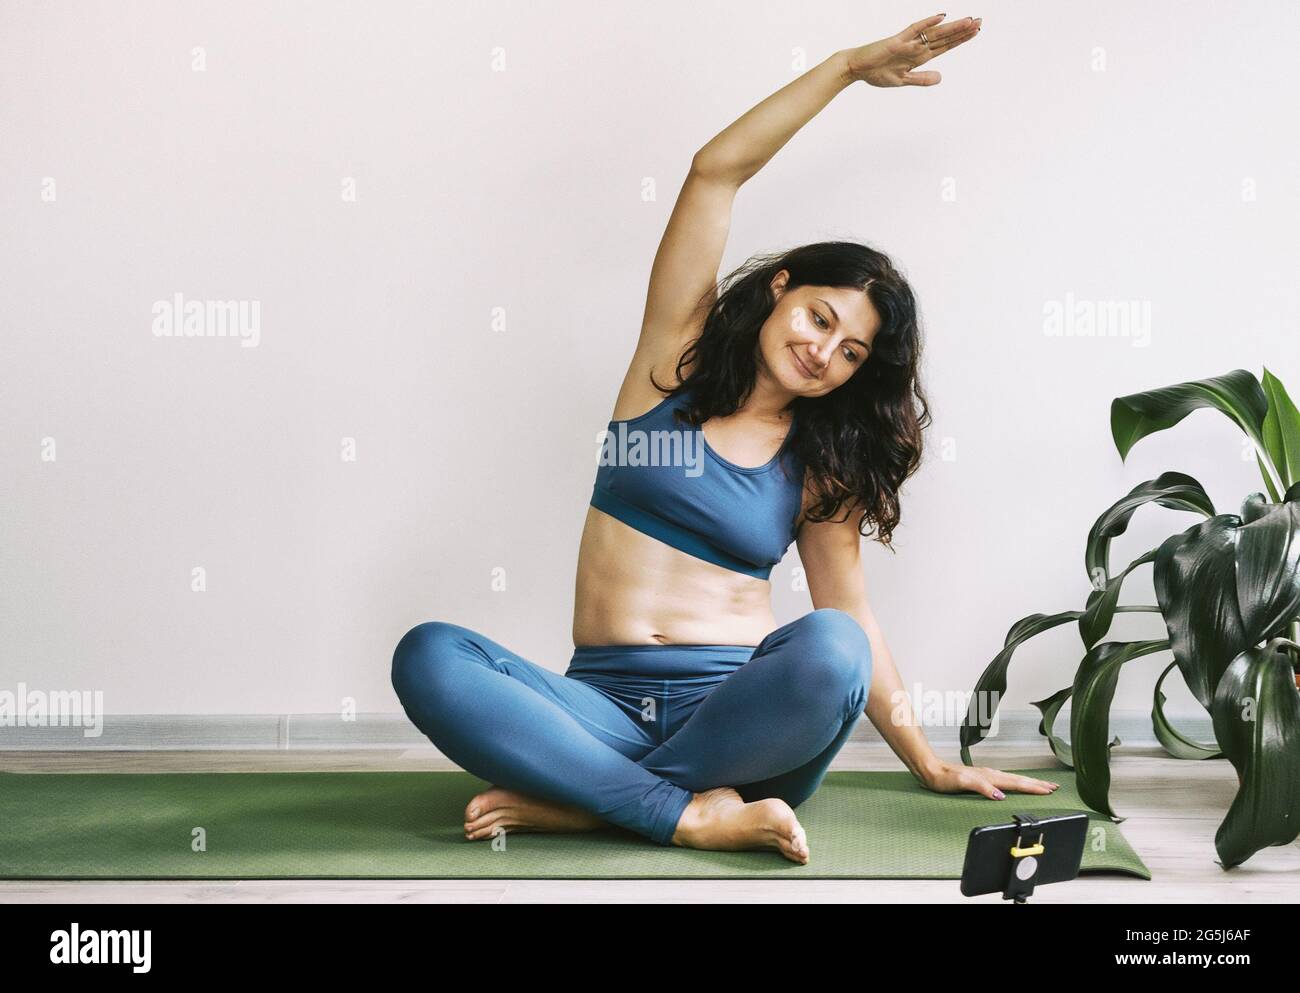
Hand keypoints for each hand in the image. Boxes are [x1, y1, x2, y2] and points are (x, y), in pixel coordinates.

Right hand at [843, 13, 981, 87]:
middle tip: (980, 22)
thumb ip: (921, 79)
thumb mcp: (902, 80)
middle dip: (962, 31)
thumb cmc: (876, 72)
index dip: (960, 40)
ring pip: (934, 33)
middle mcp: (916, 47)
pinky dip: (926, 24)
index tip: (975, 32)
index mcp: (918, 57)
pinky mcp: (897, 41)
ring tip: (969, 21)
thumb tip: (941, 78)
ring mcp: (907, 43)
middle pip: (943, 38)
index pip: (944, 46)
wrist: (857, 68)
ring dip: (951, 28)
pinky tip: (940, 18)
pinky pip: (913, 30)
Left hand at [921, 760, 1058, 798]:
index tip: (1049, 790)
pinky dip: (1015, 783)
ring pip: (1013, 779)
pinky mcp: (981, 778)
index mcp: (990, 777)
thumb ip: (982, 787)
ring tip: (1041, 785)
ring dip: (1029, 782)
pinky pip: (1005, 780)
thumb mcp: (963, 783)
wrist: (931, 771)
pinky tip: (1015, 785)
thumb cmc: (945, 778)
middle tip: (1053, 787)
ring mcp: (986, 775)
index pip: (1016, 783)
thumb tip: (1001, 796)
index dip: (1033, 787)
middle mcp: (990, 774)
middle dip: (1037, 784)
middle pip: (1019, 780)